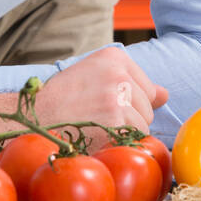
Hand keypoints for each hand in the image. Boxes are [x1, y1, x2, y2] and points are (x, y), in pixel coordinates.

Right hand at [34, 47, 168, 152]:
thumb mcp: (94, 76)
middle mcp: (119, 73)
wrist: (34, 116)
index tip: (103, 103)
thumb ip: (130, 82)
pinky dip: (118, 144)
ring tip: (95, 126)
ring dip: (124, 134)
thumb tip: (166, 95)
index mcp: (115, 57)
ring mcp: (119, 97)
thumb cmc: (62, 98)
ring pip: (143, 125)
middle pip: (148, 108)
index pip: (148, 88)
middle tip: (97, 117)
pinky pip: (133, 139)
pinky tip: (97, 136)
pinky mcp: (116, 121)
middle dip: (129, 119)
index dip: (128, 103)